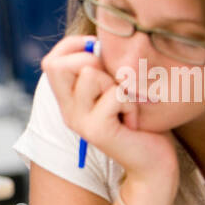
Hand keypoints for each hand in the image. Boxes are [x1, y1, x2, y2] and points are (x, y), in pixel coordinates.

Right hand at [41, 35, 178, 196]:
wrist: (154, 162)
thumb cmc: (142, 121)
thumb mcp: (118, 87)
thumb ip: (104, 69)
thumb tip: (99, 42)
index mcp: (69, 100)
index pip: (51, 61)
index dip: (72, 47)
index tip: (99, 52)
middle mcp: (68, 111)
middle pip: (57, 65)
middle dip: (91, 61)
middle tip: (113, 83)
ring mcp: (79, 121)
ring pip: (89, 74)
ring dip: (117, 82)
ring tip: (126, 104)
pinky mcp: (96, 131)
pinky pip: (115, 94)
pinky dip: (132, 102)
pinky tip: (133, 120)